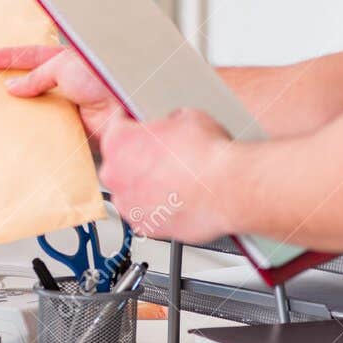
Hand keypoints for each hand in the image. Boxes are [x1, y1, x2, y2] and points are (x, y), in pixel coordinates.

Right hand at [0, 45, 124, 143]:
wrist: (125, 107)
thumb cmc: (101, 77)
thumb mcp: (62, 67)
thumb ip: (36, 77)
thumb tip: (13, 87)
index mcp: (67, 59)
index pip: (31, 56)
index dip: (8, 57)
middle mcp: (69, 80)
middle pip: (33, 81)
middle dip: (11, 84)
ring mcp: (71, 102)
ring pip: (39, 104)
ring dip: (21, 108)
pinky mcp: (74, 125)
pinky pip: (49, 125)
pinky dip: (34, 127)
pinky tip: (20, 129)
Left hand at [97, 109, 237, 241]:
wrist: (228, 189)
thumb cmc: (208, 155)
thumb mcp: (186, 116)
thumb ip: (166, 121)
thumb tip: (171, 124)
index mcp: (118, 142)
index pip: (113, 126)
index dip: (128, 124)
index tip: (134, 125)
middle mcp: (115, 175)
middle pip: (118, 162)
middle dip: (136, 158)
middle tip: (162, 155)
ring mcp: (128, 204)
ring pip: (130, 191)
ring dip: (145, 185)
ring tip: (173, 179)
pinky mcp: (145, 226)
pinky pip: (145, 214)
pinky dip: (157, 208)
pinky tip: (177, 198)